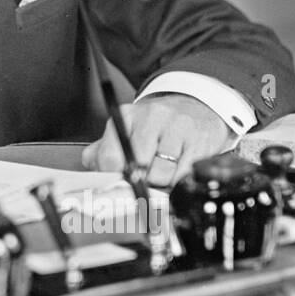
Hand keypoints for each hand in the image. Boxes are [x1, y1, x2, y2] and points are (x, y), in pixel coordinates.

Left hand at [80, 94, 234, 187]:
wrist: (194, 109)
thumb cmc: (155, 128)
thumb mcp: (126, 133)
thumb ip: (102, 153)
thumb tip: (94, 176)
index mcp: (126, 117)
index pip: (110, 157)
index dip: (114, 179)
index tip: (120, 186)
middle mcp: (152, 117)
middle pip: (138, 168)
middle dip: (140, 182)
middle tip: (145, 180)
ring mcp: (178, 127)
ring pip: (162, 174)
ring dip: (162, 184)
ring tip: (164, 173)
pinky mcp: (200, 140)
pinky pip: (185, 175)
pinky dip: (180, 181)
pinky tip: (179, 170)